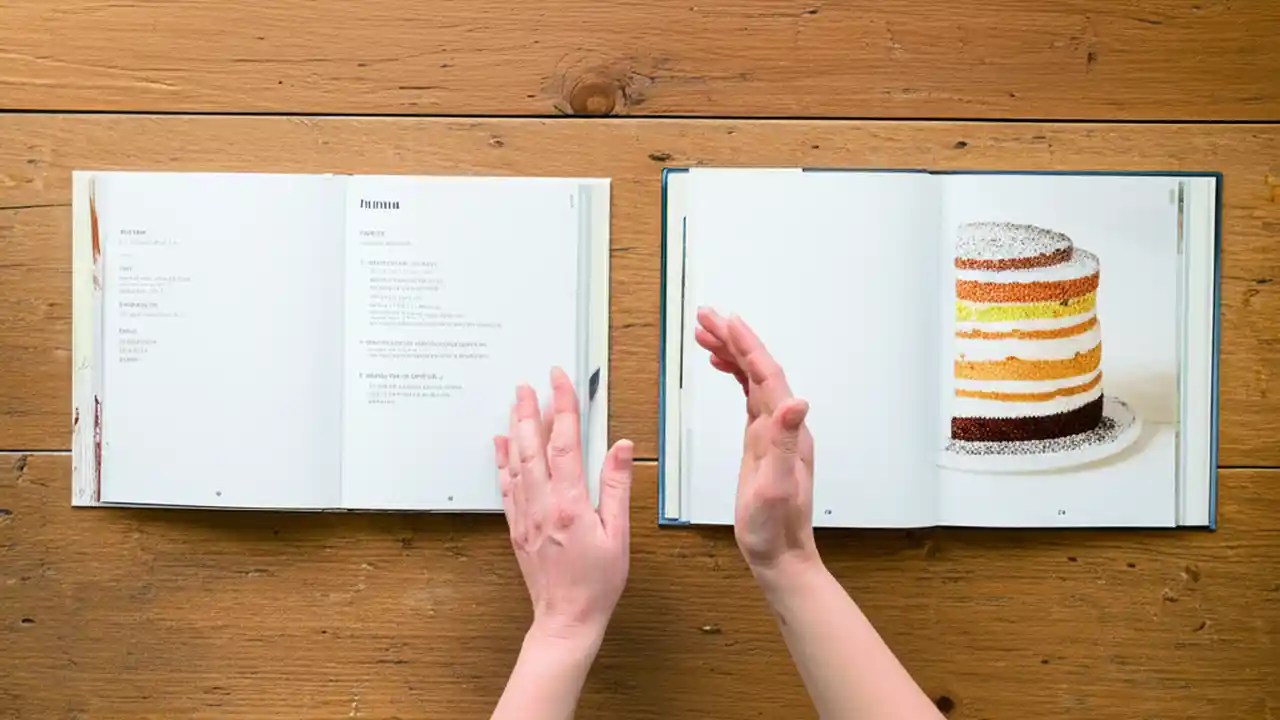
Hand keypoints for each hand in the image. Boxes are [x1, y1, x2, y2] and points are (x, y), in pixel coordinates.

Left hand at [493, 367, 633, 648]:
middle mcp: (542, 505)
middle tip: (529, 384)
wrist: (567, 618)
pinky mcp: (516, 527)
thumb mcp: (619, 535)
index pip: (565, 442)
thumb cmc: (597, 582)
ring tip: (515, 402)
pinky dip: (502, 460)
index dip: (563, 406)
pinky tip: (501, 443)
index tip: (561, 381)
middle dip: (531, 410)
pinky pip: (505, 485)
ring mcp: (525, 515)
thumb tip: (621, 448)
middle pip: (532, 445)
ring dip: (515, 428)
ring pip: (516, 461)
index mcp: (570, 504)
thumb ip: (617, 487)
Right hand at [694, 308, 819, 581]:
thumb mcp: (777, 485)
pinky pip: (749, 397)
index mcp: (787, 429)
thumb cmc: (775, 526)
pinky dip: (735, 376)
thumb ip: (785, 443)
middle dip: (733, 339)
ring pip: (753, 379)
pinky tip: (722, 368)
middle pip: (759, 368)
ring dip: (732, 352)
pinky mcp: (761, 441)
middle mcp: (784, 424)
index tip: (724, 320)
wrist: (779, 553)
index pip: (766, 374)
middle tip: (704, 316)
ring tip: (704, 334)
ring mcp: (774, 431)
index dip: (745, 344)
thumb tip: (797, 403)